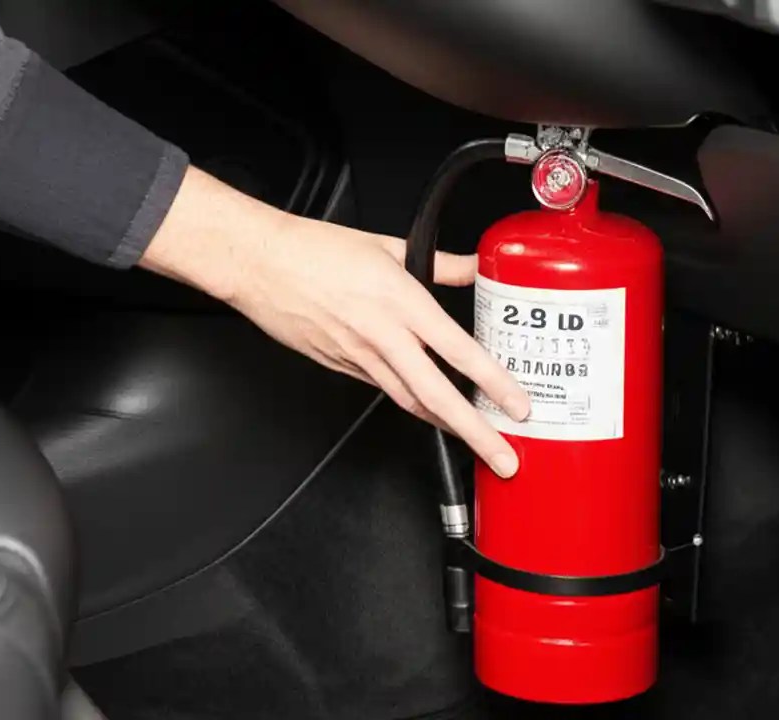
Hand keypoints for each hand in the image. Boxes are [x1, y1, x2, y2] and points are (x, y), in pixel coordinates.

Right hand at [140, 167, 528, 476]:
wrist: (259, 264)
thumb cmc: (313, 250)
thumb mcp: (386, 246)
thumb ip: (438, 262)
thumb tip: (473, 266)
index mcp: (400, 301)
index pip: (457, 351)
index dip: (492, 383)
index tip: (519, 405)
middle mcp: (382, 336)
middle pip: (436, 397)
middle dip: (475, 433)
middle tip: (504, 458)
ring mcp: (359, 357)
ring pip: (410, 402)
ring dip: (445, 426)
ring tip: (476, 442)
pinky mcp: (339, 367)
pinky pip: (383, 389)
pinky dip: (410, 402)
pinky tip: (428, 407)